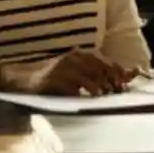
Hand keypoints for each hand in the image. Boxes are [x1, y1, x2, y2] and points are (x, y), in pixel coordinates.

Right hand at [0, 50, 135, 95]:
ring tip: (103, 95)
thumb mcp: (77, 73)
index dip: (117, 72)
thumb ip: (98, 74)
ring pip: (88, 76)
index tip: (124, 84)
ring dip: (99, 87)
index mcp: (80, 55)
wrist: (27, 79)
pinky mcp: (54, 79)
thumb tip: (126, 75)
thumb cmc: (56, 78)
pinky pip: (73, 86)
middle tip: (115, 92)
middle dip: (110, 81)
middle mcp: (73, 58)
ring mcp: (63, 68)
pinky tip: (88, 97)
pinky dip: (83, 92)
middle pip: (99, 68)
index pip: (104, 61)